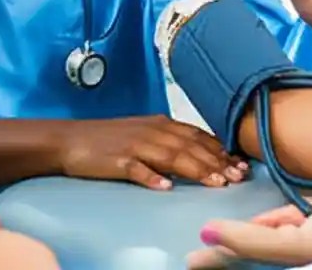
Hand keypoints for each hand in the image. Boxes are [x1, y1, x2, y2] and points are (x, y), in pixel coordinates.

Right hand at [58, 115, 249, 189]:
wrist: (70, 139)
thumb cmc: (111, 138)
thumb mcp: (146, 133)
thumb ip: (173, 142)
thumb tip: (204, 154)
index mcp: (162, 124)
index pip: (198, 136)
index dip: (222, 150)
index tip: (241, 164)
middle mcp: (152, 131)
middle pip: (190, 147)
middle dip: (217, 162)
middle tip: (237, 176)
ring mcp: (134, 145)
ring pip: (171, 156)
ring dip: (195, 169)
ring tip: (215, 182)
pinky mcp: (116, 160)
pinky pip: (136, 169)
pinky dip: (151, 177)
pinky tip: (165, 187)